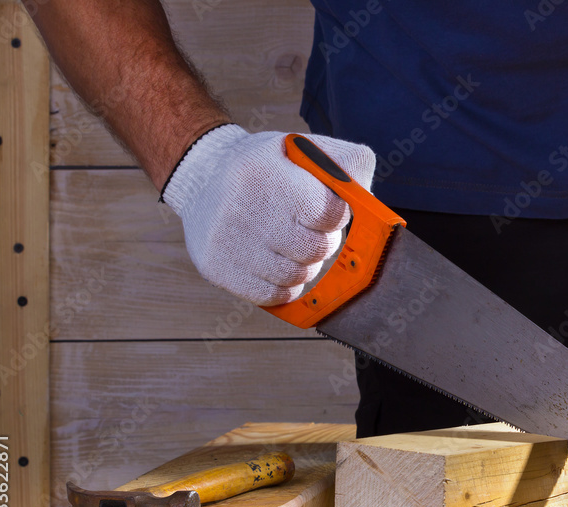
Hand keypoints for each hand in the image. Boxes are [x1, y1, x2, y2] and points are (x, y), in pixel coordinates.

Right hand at [163, 125, 375, 304]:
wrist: (200, 177)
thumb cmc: (266, 167)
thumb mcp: (304, 149)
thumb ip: (348, 166)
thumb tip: (367, 201)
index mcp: (269, 173)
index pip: (330, 213)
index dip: (335, 216)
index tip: (324, 210)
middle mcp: (245, 207)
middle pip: (316, 250)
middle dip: (321, 242)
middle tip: (306, 229)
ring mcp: (228, 241)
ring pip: (297, 276)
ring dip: (303, 265)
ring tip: (287, 243)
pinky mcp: (217, 268)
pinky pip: (273, 295)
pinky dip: (282, 285)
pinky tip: (274, 263)